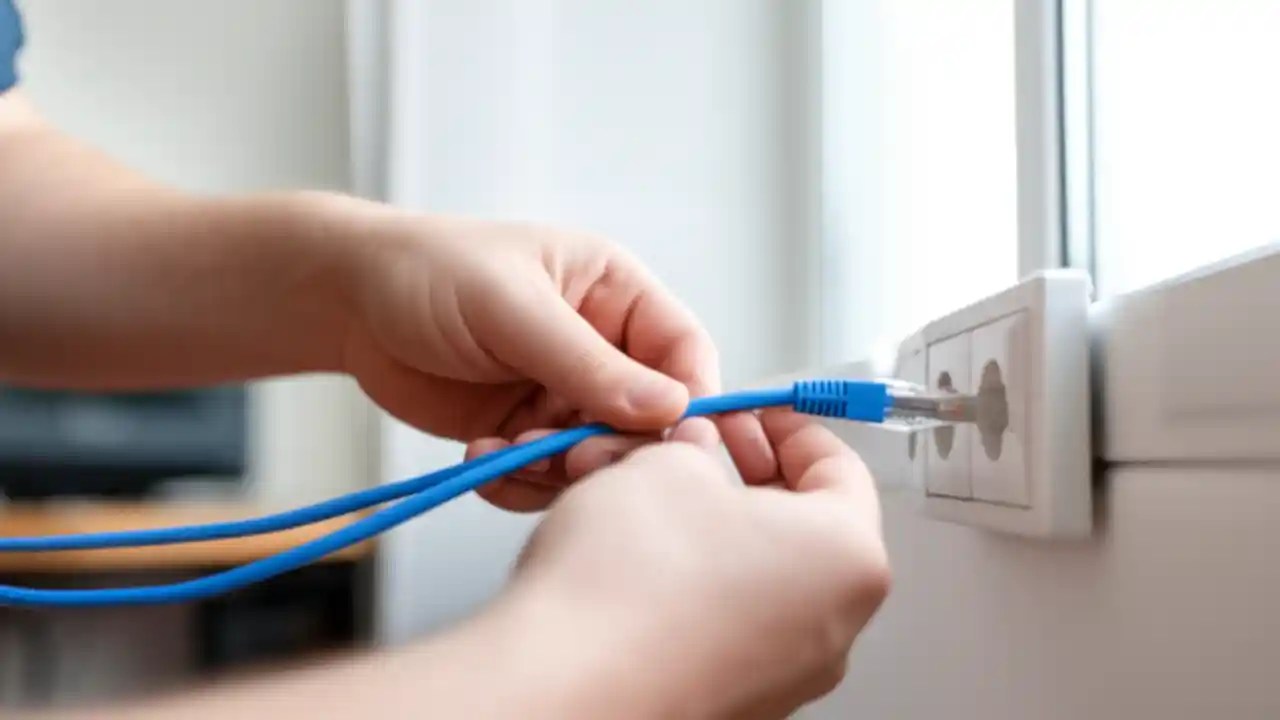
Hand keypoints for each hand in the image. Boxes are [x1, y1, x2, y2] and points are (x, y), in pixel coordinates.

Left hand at [335, 209, 776, 509]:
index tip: (672, 443)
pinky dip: (522, 483)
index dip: (691, 401)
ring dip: (558, 470)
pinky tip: (480, 458)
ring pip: (599, 456)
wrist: (347, 304)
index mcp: (615, 292)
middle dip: (613, 447)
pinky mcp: (525, 433)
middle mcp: (601, 347)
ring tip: (507, 453)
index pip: (685, 352)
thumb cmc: (431, 273)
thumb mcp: (513, 309)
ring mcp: (563, 394)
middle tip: (567, 456)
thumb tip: (671, 410)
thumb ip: (589, 362)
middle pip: (649, 419)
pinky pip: (548, 477)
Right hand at [501, 412, 889, 717]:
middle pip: (793, 523)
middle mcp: (831, 627)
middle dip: (730, 474)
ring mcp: (781, 674)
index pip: (840, 466)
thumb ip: (697, 447)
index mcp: (848, 559)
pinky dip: (681, 581)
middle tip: (689, 448)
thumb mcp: (668, 466)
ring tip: (635, 495)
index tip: (747, 412)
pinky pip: (717, 621)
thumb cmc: (629, 592)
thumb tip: (694, 452)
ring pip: (745, 572)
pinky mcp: (730, 699)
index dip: (783, 424)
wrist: (569, 690)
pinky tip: (626, 557)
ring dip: (695, 524)